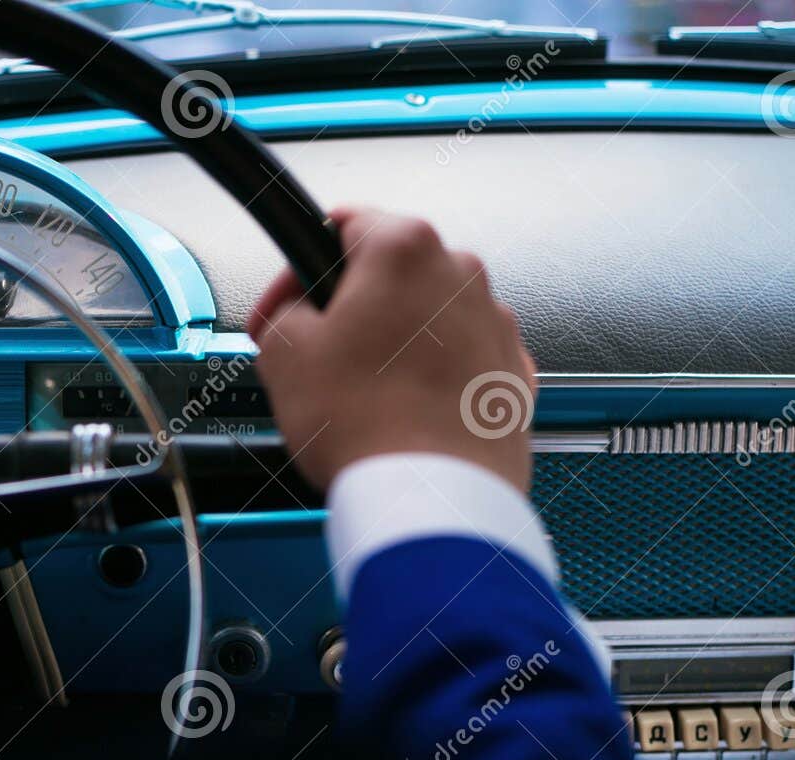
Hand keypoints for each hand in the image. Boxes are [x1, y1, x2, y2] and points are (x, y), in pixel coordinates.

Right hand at [248, 208, 536, 492]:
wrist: (434, 501)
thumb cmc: (370, 428)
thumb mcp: (283, 355)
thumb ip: (283, 311)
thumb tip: (292, 314)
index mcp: (405, 248)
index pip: (342, 223)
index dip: (299, 269)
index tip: (284, 306)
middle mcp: (462, 275)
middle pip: (391, 272)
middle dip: (353, 307)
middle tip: (319, 356)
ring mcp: (495, 326)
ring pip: (430, 318)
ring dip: (396, 344)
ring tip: (365, 396)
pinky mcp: (512, 375)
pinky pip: (463, 362)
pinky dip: (435, 378)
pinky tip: (405, 413)